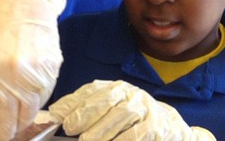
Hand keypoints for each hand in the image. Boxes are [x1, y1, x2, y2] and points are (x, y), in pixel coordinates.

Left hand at [0, 0, 65, 139]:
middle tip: (4, 137)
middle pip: (8, 121)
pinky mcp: (51, 69)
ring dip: (22, 123)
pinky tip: (30, 101)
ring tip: (17, 126)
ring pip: (28, 113)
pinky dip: (36, 102)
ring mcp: (32, 73)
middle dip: (4, 133)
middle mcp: (8, 74)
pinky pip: (43, 97)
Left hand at [49, 80, 215, 140]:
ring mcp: (145, 108)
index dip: (74, 101)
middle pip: (107, 100)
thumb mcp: (110, 109)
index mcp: (116, 88)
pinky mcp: (157, 126)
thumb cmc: (132, 119)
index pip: (93, 90)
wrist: (168, 126)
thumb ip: (85, 109)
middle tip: (70, 127)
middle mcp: (131, 94)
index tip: (58, 115)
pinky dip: (125, 139)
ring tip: (87, 140)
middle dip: (86, 113)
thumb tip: (56, 114)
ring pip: (123, 114)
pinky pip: (140, 132)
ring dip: (103, 129)